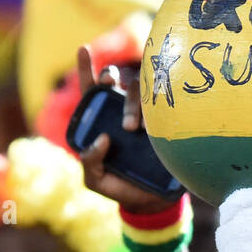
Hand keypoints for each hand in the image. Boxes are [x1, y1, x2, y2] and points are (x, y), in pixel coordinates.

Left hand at [74, 44, 173, 213]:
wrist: (152, 202)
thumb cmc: (121, 187)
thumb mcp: (96, 180)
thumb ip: (90, 163)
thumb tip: (102, 139)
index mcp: (104, 121)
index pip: (92, 91)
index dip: (86, 68)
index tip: (84, 49)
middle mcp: (124, 112)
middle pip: (118, 83)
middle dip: (112, 75)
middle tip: (110, 83)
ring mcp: (148, 115)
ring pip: (141, 91)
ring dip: (134, 101)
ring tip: (135, 128)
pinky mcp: (167, 122)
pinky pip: (165, 104)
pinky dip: (157, 105)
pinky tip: (155, 116)